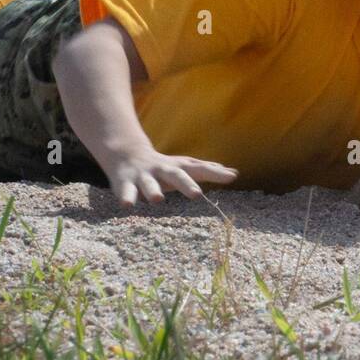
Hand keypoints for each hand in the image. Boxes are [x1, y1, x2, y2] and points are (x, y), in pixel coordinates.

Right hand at [101, 143, 237, 206]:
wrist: (125, 154)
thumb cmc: (163, 167)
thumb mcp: (184, 166)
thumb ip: (207, 170)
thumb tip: (234, 173)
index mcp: (179, 167)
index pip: (200, 169)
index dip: (216, 173)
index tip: (232, 177)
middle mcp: (163, 170)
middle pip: (176, 175)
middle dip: (185, 184)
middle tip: (197, 194)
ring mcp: (144, 176)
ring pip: (149, 184)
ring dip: (153, 191)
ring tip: (158, 200)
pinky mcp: (125, 183)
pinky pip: (126, 191)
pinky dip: (127, 197)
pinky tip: (128, 205)